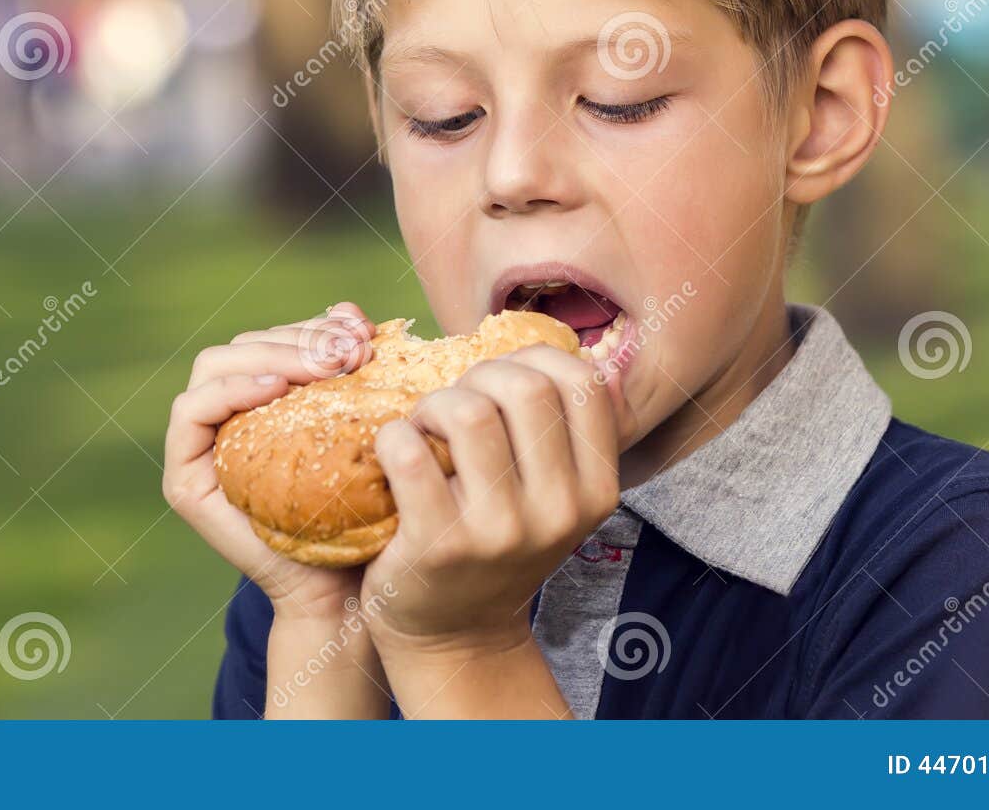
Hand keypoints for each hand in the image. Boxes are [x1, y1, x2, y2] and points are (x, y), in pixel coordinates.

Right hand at [162, 300, 376, 622]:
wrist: (347, 586)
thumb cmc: (363, 506)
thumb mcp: (364, 423)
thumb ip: (353, 369)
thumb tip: (353, 313)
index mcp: (265, 398)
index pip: (274, 337)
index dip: (314, 324)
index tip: (361, 332)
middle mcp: (227, 415)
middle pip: (246, 344)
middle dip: (301, 338)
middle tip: (352, 352)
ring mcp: (200, 445)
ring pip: (218, 364)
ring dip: (273, 354)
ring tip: (327, 367)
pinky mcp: (185, 478)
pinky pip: (189, 411)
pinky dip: (230, 390)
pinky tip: (276, 390)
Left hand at [362, 343, 630, 657]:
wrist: (455, 636)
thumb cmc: (498, 544)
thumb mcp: (553, 496)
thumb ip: (565, 432)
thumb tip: (580, 354)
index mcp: (596, 490)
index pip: (583, 383)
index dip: (536, 361)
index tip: (503, 381)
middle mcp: (559, 511)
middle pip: (525, 387)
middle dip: (479, 377)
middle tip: (455, 403)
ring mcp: (500, 531)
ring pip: (469, 411)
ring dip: (434, 403)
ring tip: (424, 425)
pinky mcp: (438, 544)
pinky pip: (408, 450)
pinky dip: (392, 435)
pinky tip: (395, 452)